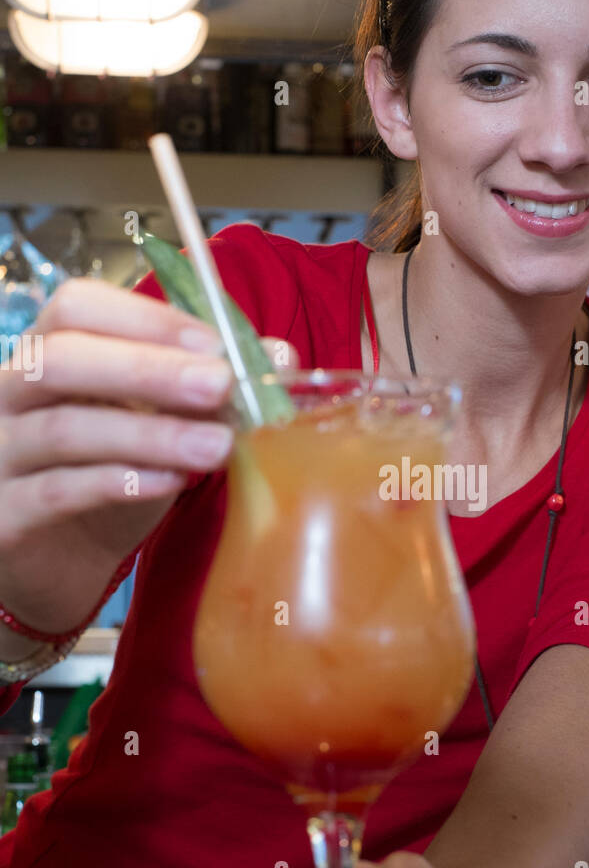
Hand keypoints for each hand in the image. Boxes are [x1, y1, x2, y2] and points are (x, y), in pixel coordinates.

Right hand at [0, 273, 297, 635]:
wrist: (61, 560)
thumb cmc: (112, 474)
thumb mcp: (162, 423)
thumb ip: (208, 386)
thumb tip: (281, 355)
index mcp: (48, 353)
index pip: (76, 307)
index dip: (145, 319)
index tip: (215, 344)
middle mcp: (11, 393)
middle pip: (62, 359)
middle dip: (147, 369)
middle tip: (219, 386)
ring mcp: (0, 452)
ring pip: (64, 429)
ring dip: (150, 434)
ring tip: (217, 447)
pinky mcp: (4, 515)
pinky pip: (57, 491)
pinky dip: (120, 482)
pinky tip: (172, 482)